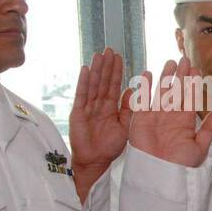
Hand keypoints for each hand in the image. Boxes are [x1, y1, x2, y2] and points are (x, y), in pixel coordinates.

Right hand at [68, 48, 132, 202]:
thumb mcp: (125, 126)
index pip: (115, 86)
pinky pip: (82, 96)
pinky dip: (84, 83)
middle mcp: (99, 105)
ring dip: (97, 70)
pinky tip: (86, 70)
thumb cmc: (110, 146)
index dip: (118, 72)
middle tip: (111, 49)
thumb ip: (128, 109)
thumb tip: (132, 91)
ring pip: (94, 85)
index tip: (120, 57)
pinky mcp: (78, 113)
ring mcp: (88, 108)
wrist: (95, 161)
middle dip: (107, 66)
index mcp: (111, 108)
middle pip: (104, 82)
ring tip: (99, 54)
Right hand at [127, 58, 211, 167]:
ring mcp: (155, 116)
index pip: (189, 98)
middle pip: (176, 91)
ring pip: (161, 92)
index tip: (197, 70)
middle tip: (185, 59)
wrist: (160, 175)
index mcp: (185, 122)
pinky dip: (144, 88)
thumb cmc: (180, 166)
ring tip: (171, 62)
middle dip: (181, 76)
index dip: (193, 84)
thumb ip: (207, 130)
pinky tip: (148, 74)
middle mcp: (170, 117)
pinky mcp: (141, 119)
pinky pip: (142, 100)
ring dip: (165, 77)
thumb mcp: (199, 148)